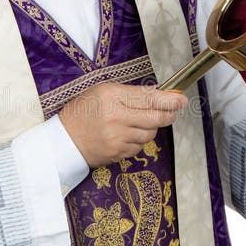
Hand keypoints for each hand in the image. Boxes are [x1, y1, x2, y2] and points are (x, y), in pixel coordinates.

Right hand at [59, 82, 187, 167]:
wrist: (64, 140)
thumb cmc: (83, 111)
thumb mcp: (103, 92)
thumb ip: (131, 93)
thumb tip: (159, 95)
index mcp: (112, 97)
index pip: (149, 98)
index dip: (169, 100)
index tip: (181, 99)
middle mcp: (116, 117)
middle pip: (155, 118)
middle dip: (169, 114)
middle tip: (173, 111)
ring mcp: (117, 138)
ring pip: (150, 134)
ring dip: (151, 128)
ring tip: (140, 122)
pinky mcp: (117, 153)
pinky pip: (140, 147)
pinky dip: (139, 141)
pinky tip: (129, 135)